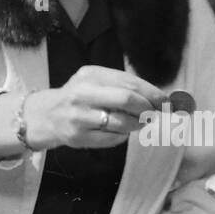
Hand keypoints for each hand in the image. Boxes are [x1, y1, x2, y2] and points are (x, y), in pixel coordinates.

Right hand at [25, 66, 168, 149]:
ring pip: (121, 122)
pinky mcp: (78, 137)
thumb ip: (124, 86)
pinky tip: (121, 131)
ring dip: (137, 124)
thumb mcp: (97, 82)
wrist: (47, 115)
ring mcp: (79, 117)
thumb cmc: (80, 97)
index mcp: (91, 75)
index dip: (152, 93)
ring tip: (139, 123)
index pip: (129, 82)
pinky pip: (112, 138)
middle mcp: (83, 93)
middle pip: (127, 99)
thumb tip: (161, 97)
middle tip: (155, 114)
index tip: (167, 101)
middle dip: (147, 108)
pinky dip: (123, 135)